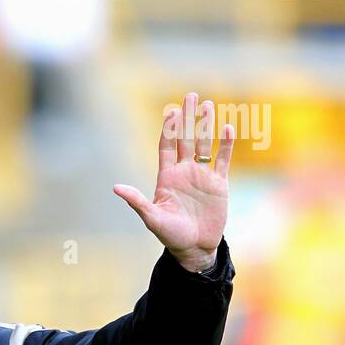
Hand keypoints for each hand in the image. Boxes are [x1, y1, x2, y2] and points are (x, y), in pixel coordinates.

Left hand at [113, 91, 233, 270]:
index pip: (167, 146)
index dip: (169, 128)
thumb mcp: (152, 218)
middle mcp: (184, 171)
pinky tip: (228, 129)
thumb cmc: (170, 236)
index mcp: (167, 177)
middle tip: (191, 95)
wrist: (194, 249)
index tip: (171, 111)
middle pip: (186, 138)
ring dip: (206, 125)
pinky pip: (223, 160)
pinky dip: (226, 145)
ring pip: (205, 144)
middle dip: (187, 118)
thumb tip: (116, 188)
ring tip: (208, 105)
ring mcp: (202, 176)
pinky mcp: (219, 184)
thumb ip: (136, 201)